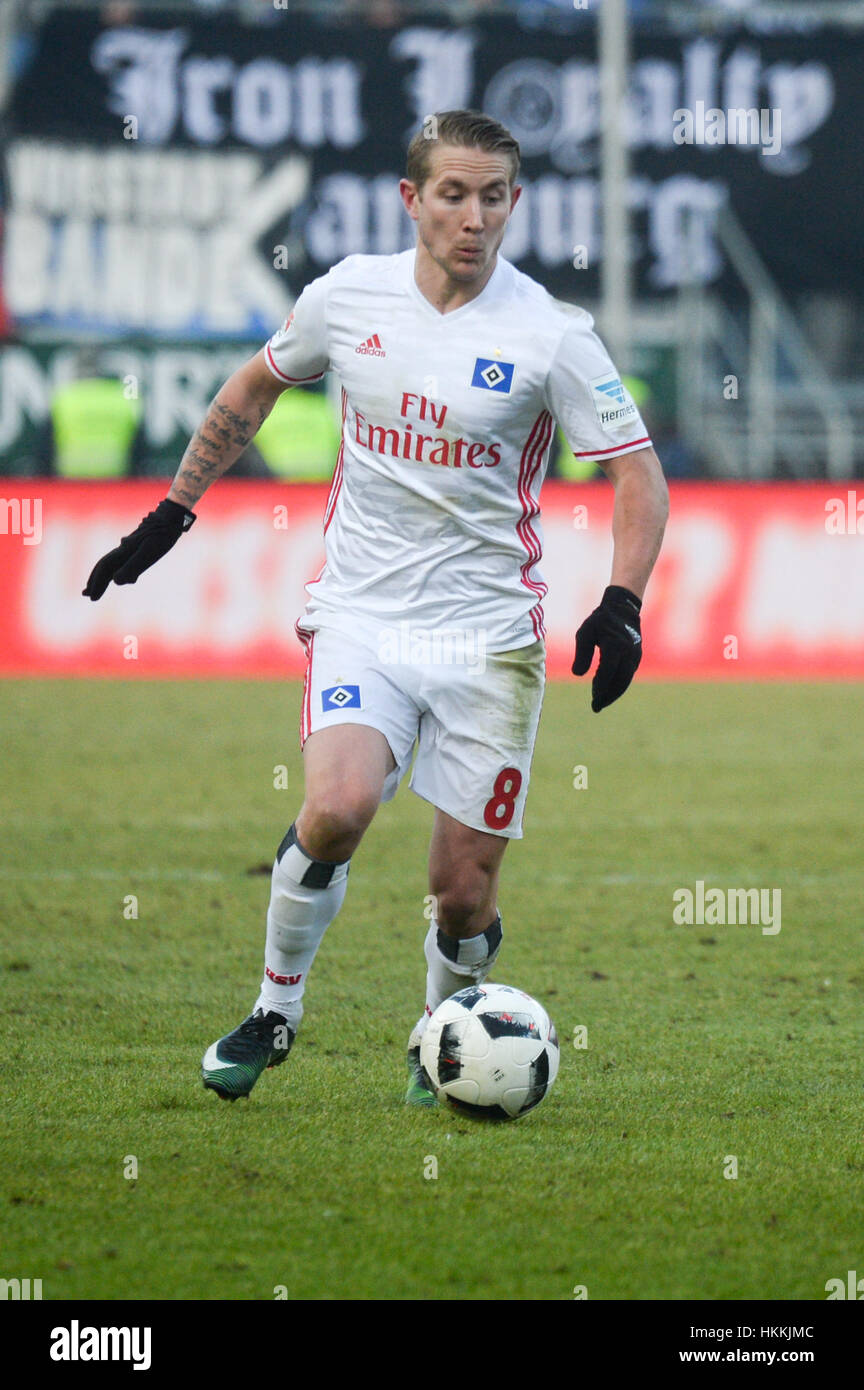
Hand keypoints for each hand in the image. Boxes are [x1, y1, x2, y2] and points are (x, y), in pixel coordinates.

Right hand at [82, 498, 195, 600]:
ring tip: (95, 589)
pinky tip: (118, 579)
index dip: (97, 582)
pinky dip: (116, 572)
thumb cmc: (161, 536)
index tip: (91, 596)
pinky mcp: (135, 548)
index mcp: (123, 551)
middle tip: (87, 595)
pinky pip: (121, 563)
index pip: (104, 568)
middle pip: (104, 567)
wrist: (170, 518)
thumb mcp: (149, 552)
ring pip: (111, 565)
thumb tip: (115, 582)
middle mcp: (122, 549)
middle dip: (95, 581)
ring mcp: (128, 549)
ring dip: (102, 577)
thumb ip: (133, 566)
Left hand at [572, 585, 641, 711]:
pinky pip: (628, 675)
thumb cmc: (600, 621)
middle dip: (608, 696)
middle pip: (619, 681)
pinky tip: (609, 691)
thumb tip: (577, 674)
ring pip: (625, 680)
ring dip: (614, 693)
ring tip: (601, 702)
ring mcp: (634, 655)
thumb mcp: (585, 633)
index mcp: (614, 646)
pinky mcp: (636, 657)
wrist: (623, 608)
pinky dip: (619, 685)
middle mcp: (627, 653)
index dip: (599, 687)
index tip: (592, 699)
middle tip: (596, 707)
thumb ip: (582, 654)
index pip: (607, 672)